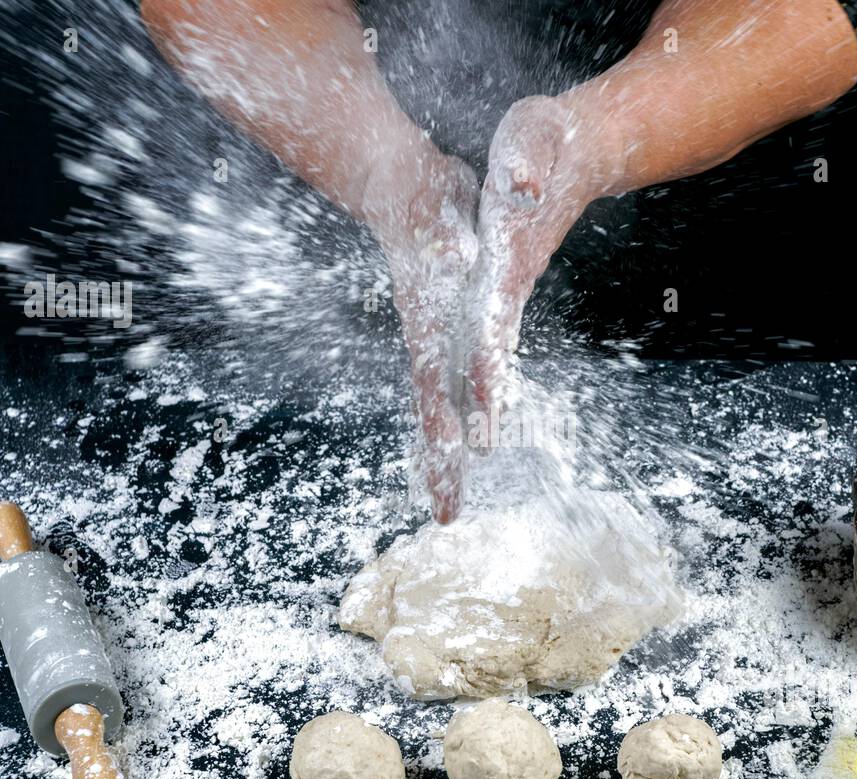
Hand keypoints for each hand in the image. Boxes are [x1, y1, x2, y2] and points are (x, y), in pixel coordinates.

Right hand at [361, 149, 479, 522]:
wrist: (396, 183)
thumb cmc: (421, 195)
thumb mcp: (438, 207)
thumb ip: (447, 233)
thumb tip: (460, 253)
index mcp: (425, 316)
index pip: (433, 378)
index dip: (445, 420)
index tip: (457, 463)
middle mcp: (425, 338)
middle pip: (431, 410)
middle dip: (439, 464)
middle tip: (447, 518)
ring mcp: (431, 339)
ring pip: (436, 408)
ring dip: (443, 454)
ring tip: (449, 502)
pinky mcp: (440, 333)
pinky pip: (444, 391)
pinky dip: (451, 425)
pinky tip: (459, 449)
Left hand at [464, 95, 623, 428]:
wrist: (588, 148)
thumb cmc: (557, 138)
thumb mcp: (537, 133)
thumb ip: (528, 161)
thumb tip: (519, 188)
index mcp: (514, 253)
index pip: (497, 313)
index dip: (489, 354)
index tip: (483, 401)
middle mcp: (514, 278)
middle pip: (496, 349)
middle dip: (486, 401)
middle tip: (480, 449)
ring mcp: (513, 283)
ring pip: (495, 352)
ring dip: (486, 401)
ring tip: (477, 449)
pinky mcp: (508, 280)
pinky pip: (492, 339)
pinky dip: (484, 376)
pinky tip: (475, 408)